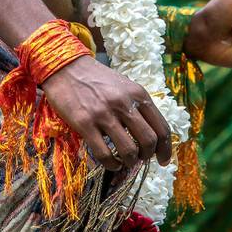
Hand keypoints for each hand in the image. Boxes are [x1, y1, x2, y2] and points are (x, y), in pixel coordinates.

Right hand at [41, 57, 171, 173]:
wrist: (66, 66)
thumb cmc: (96, 78)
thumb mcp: (124, 86)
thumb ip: (138, 106)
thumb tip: (151, 135)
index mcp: (138, 94)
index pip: (162, 127)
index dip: (165, 149)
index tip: (163, 160)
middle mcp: (124, 103)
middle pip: (149, 141)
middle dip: (147, 156)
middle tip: (140, 159)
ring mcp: (104, 114)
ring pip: (129, 151)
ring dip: (129, 162)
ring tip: (125, 162)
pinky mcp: (85, 123)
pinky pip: (104, 154)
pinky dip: (111, 165)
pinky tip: (111, 163)